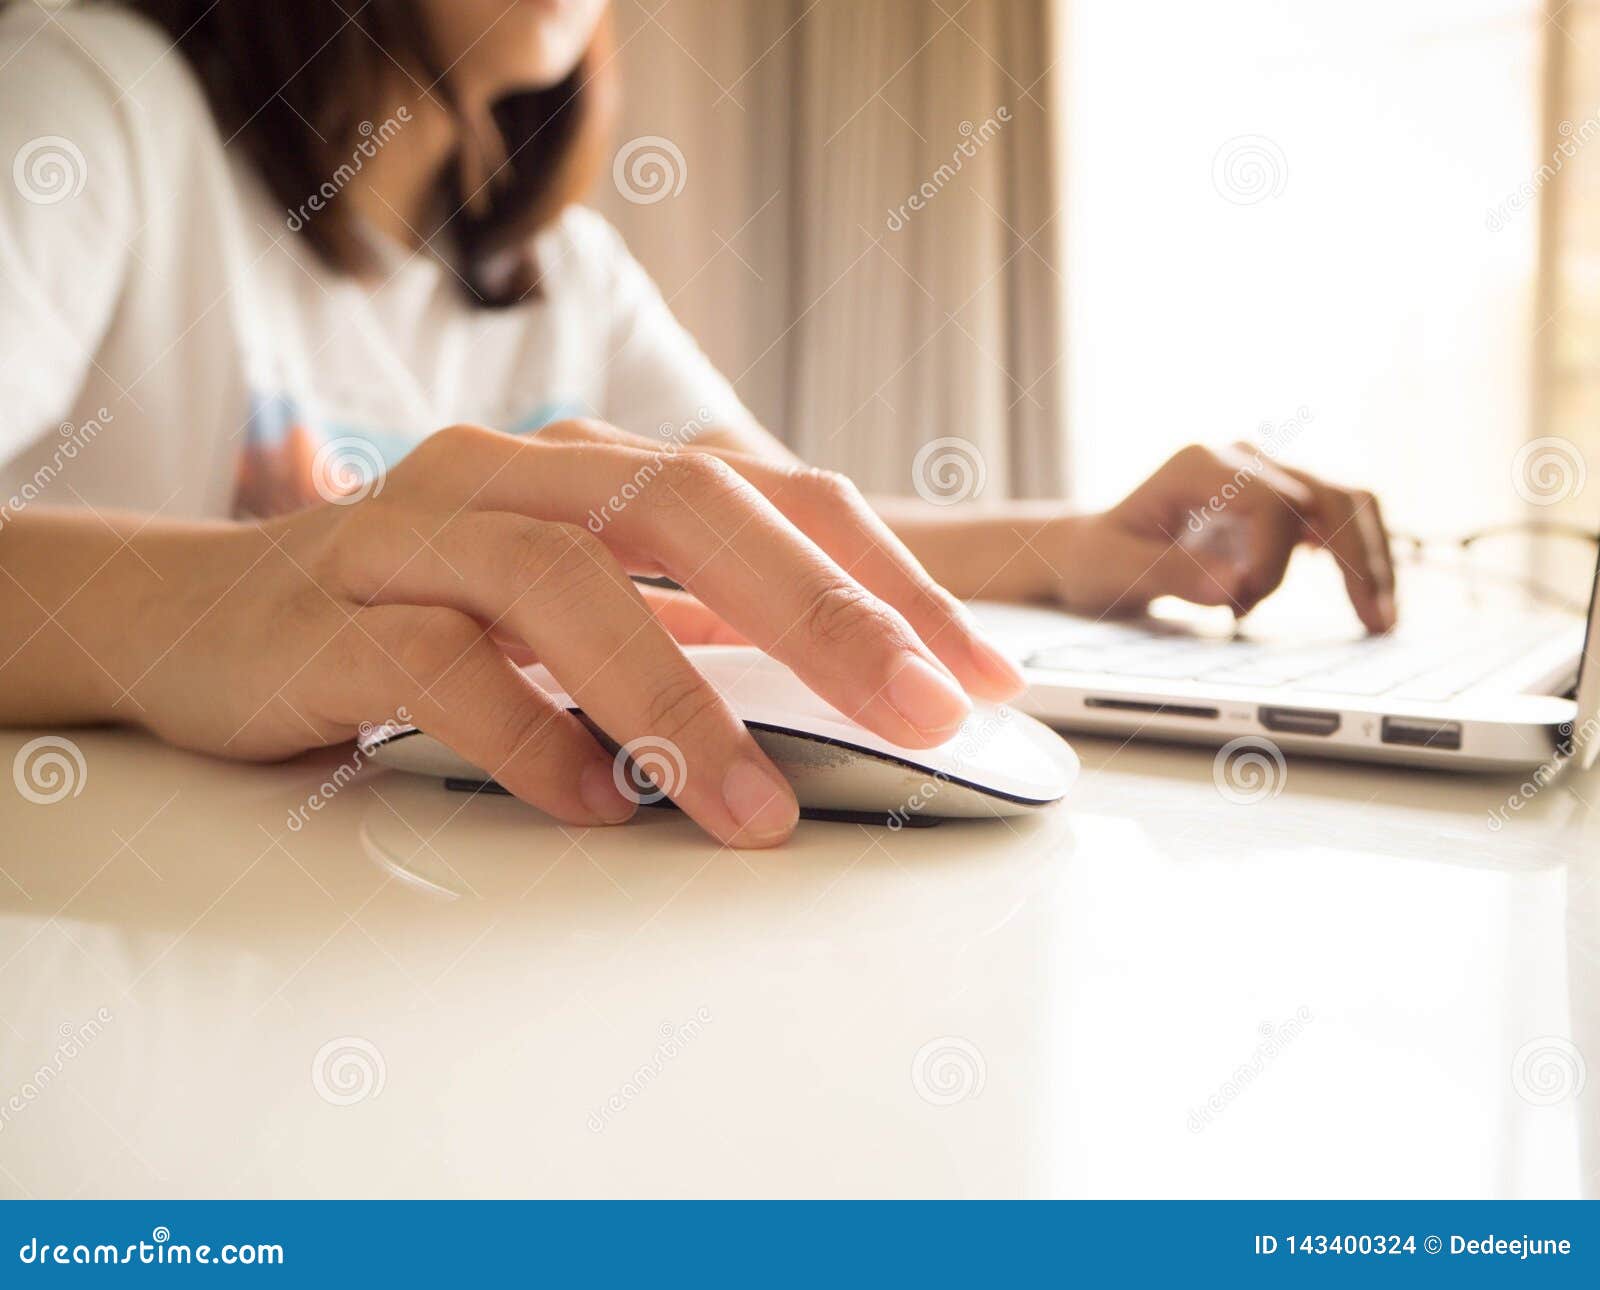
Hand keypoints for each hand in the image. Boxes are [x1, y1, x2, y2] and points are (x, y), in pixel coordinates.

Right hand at [123, 421, 1023, 847]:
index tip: (978, 675)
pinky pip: (440, 668)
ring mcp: (414, 534)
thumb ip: (686, 625)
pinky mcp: (331, 614)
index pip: (771, 494)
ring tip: (755, 812)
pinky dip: (530, 740)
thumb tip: (844, 694)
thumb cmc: (421, 616)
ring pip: (563, 583)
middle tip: (923, 717)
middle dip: (821, 616)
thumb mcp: (574, 605)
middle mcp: (512, 471)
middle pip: (689, 507)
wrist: (200, 617)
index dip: (884, 578)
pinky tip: (598, 806)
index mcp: (592, 464)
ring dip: (676, 702)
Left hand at [1051, 443, 1396, 631]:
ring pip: (1347, 504)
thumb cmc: (1098, 558)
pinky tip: (1371, 608)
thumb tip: (1235, 586)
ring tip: (1383, 621)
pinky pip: (1339, 523)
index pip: (1270, 503)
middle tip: (1371, 623)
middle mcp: (1242, 460)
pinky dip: (1361, 561)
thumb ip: (1172, 574)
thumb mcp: (1116, 570)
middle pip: (1326, 495)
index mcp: (1200, 464)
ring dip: (1372, 560)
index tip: (1243, 606)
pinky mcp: (1282, 507)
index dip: (1271, 561)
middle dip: (1353, 561)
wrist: (1093, 550)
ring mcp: (1267, 478)